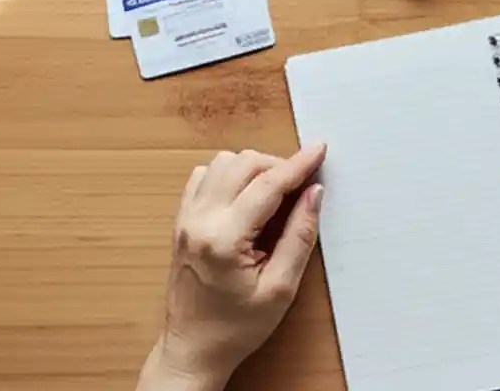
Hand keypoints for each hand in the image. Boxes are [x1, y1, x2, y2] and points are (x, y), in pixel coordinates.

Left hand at [138, 145, 326, 390]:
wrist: (192, 349)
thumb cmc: (235, 328)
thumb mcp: (280, 288)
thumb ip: (299, 236)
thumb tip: (314, 193)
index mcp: (224, 239)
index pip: (267, 184)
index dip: (298, 164)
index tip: (319, 150)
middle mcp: (198, 221)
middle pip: (243, 163)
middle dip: (277, 165)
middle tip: (302, 184)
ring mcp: (185, 219)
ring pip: (221, 163)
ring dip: (252, 168)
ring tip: (275, 193)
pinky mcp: (180, 222)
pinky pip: (203, 177)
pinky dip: (229, 176)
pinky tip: (246, 197)